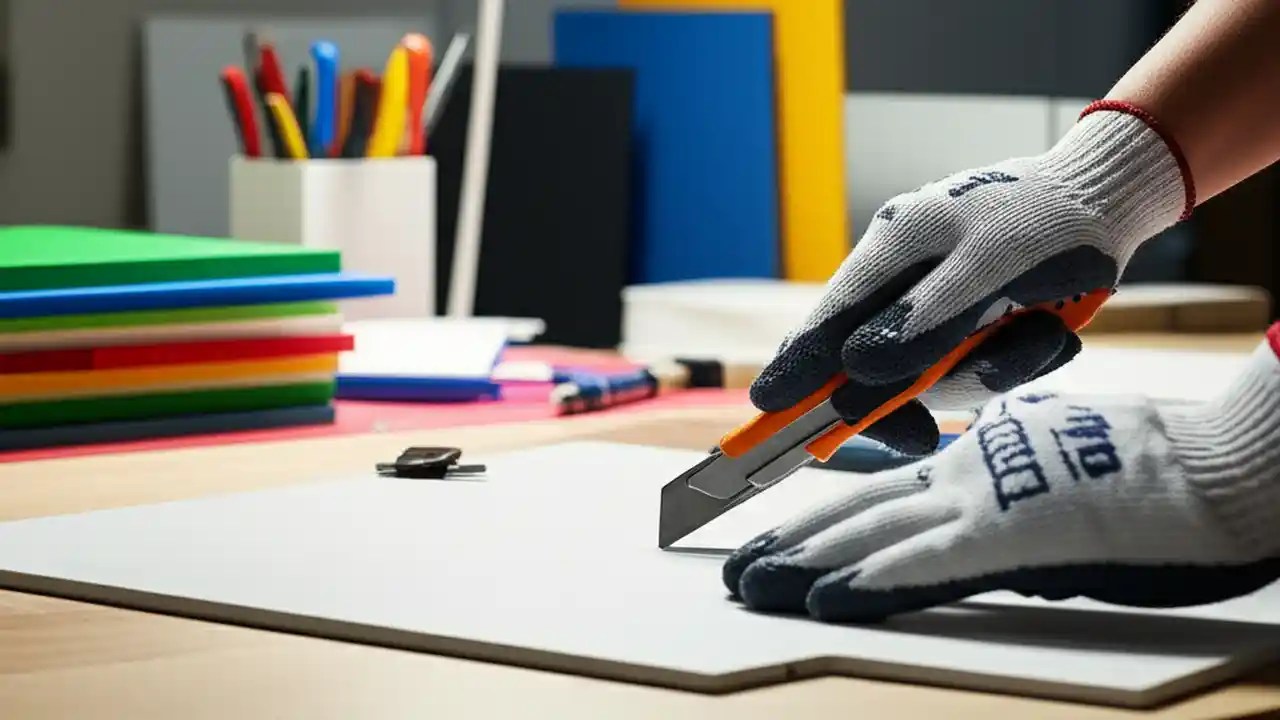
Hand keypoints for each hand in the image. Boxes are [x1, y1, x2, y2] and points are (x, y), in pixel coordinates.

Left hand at [724, 332, 1279, 622]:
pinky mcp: (1010, 534)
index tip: (778, 534)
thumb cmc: (1159, 472)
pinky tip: (819, 598)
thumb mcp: (1064, 473)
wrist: (1218, 465)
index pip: (881, 489)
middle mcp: (965, 473)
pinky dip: (866, 581)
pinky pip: (922, 563)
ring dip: (803, 562)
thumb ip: (1011, 500)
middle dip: (790, 541)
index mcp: (980, 460)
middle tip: (737, 566)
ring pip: (870, 531)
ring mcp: (982, 499)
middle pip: (857, 508)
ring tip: (750, 584)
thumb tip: (981, 535)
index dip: (823, 514)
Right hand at [752, 108, 1189, 455]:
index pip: (830, 317)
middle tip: (918, 435)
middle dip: (909, 393)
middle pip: (873, 357)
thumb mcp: (989, 267)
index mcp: (892, 246)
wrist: (1109, 200)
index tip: (769, 404)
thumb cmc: (1047, 220)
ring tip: (1041, 336)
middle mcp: (905, 275)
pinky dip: (1013, 358)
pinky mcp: (974, 316)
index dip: (798, 365)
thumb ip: (924, 320)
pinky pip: (975, 362)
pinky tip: (1048, 331)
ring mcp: (938, 299)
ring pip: (932, 369)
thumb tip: (855, 370)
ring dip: (986, 370)